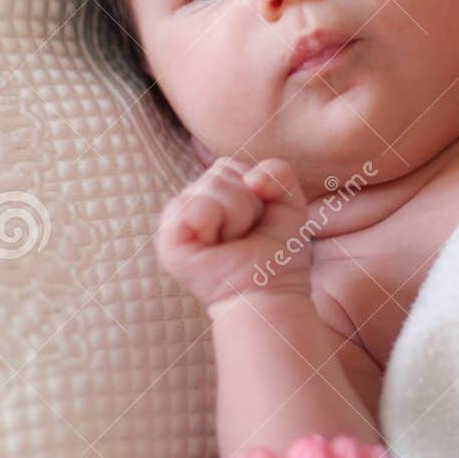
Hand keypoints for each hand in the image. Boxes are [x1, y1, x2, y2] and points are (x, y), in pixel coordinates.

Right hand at [154, 155, 311, 308]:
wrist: (270, 292)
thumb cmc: (277, 253)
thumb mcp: (289, 203)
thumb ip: (278, 172)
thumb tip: (252, 177)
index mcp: (211, 194)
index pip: (229, 165)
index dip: (256, 190)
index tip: (259, 220)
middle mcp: (190, 204)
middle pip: (220, 172)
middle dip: (248, 203)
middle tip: (247, 235)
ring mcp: (176, 221)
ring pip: (211, 187)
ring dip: (238, 217)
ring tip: (235, 242)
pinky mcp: (170, 241)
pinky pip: (194, 208)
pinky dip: (216, 223)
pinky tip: (218, 246)